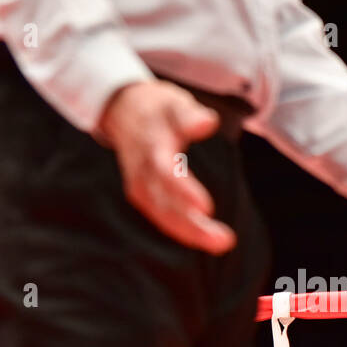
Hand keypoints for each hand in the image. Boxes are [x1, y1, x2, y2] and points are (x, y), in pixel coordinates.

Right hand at [95, 81, 235, 254]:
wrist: (122, 111)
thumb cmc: (157, 108)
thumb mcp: (173, 103)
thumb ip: (189, 115)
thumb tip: (208, 123)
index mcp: (151, 148)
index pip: (167, 174)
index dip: (184, 193)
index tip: (207, 209)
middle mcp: (142, 173)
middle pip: (166, 205)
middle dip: (193, 226)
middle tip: (224, 241)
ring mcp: (139, 186)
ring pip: (163, 216)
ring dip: (190, 233)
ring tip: (220, 243)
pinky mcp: (141, 195)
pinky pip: (161, 216)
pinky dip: (180, 229)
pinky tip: (201, 238)